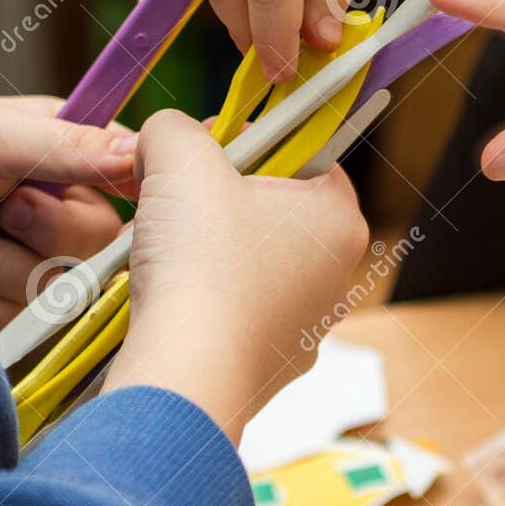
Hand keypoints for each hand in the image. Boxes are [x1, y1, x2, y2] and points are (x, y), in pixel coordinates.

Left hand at [0, 95, 133, 331]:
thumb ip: (69, 146)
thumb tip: (138, 154)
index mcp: (64, 153)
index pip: (130, 179)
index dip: (131, 193)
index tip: (124, 199)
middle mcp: (54, 210)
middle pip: (101, 248)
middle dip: (46, 230)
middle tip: (3, 205)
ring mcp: (25, 264)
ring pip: (56, 290)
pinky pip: (15, 322)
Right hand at [104, 110, 369, 439]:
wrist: (183, 376)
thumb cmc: (199, 263)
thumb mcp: (179, 159)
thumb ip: (176, 129)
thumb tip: (168, 136)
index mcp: (339, 222)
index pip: (310, 155)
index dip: (255, 139)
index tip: (209, 148)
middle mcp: (336, 279)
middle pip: (276, 209)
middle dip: (222, 196)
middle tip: (177, 197)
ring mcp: (305, 328)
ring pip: (252, 263)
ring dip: (207, 248)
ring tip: (165, 251)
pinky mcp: (268, 366)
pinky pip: (234, 312)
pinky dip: (202, 299)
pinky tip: (169, 299)